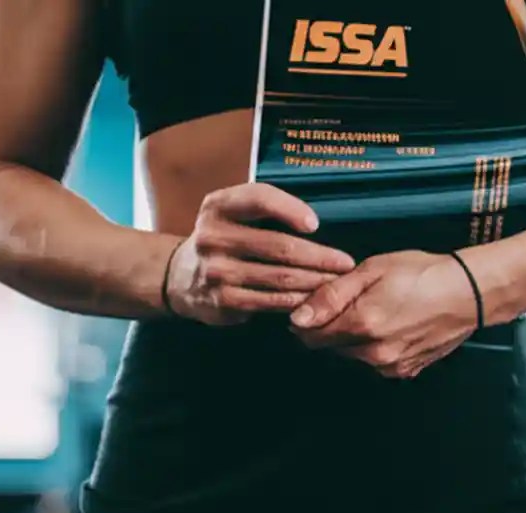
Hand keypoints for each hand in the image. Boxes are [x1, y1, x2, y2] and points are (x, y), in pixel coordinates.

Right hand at [166, 183, 355, 325]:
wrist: (180, 277)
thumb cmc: (223, 238)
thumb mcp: (231, 211)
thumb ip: (263, 207)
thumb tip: (313, 223)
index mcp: (218, 206)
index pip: (259, 198)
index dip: (291, 209)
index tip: (315, 223)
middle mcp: (213, 237)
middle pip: (280, 246)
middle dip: (320, 256)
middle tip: (345, 263)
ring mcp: (216, 271)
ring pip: (280, 277)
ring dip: (315, 281)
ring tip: (337, 282)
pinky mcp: (222, 301)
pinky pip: (271, 301)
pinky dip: (298, 300)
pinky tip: (314, 299)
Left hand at [289, 251, 478, 378]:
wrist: (470, 293)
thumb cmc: (425, 274)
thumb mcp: (373, 270)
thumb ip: (332, 295)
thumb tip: (298, 317)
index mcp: (361, 324)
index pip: (311, 334)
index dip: (307, 319)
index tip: (314, 304)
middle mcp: (373, 352)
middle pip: (331, 346)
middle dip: (333, 326)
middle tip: (353, 301)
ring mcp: (391, 365)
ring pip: (353, 355)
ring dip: (354, 337)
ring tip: (378, 310)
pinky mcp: (406, 371)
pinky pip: (376, 362)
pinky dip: (376, 346)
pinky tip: (393, 325)